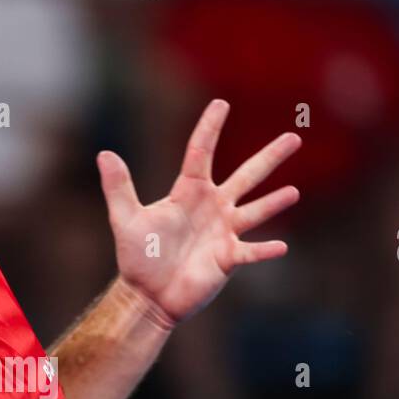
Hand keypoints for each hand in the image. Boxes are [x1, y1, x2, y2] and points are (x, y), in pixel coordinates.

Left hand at [97, 99, 301, 323]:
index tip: (221, 103)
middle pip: (246, 176)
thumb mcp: (125, 219)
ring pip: (256, 211)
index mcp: (189, 192)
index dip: (209, 128)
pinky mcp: (228, 258)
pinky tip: (282, 247)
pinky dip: (265, 250)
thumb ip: (118, 188)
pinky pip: (251, 252)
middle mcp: (213, 207)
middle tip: (293, 138)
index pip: (201, 153)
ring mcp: (224, 232)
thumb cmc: (137, 257)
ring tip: (293, 192)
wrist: (148, 295)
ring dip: (274, 202)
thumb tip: (104, 155)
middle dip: (270, 157)